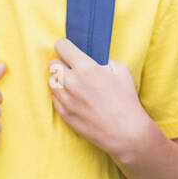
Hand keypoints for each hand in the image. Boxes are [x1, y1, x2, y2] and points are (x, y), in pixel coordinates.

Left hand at [48, 38, 152, 161]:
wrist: (125, 132)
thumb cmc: (126, 100)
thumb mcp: (121, 71)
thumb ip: (104, 60)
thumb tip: (95, 59)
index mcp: (86, 68)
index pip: (61, 46)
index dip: (66, 46)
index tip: (70, 50)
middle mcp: (71, 82)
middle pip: (53, 63)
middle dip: (62, 63)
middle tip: (74, 69)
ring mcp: (65, 99)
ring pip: (51, 81)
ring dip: (60, 80)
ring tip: (74, 84)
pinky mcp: (64, 113)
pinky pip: (54, 97)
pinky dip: (61, 95)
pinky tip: (75, 98)